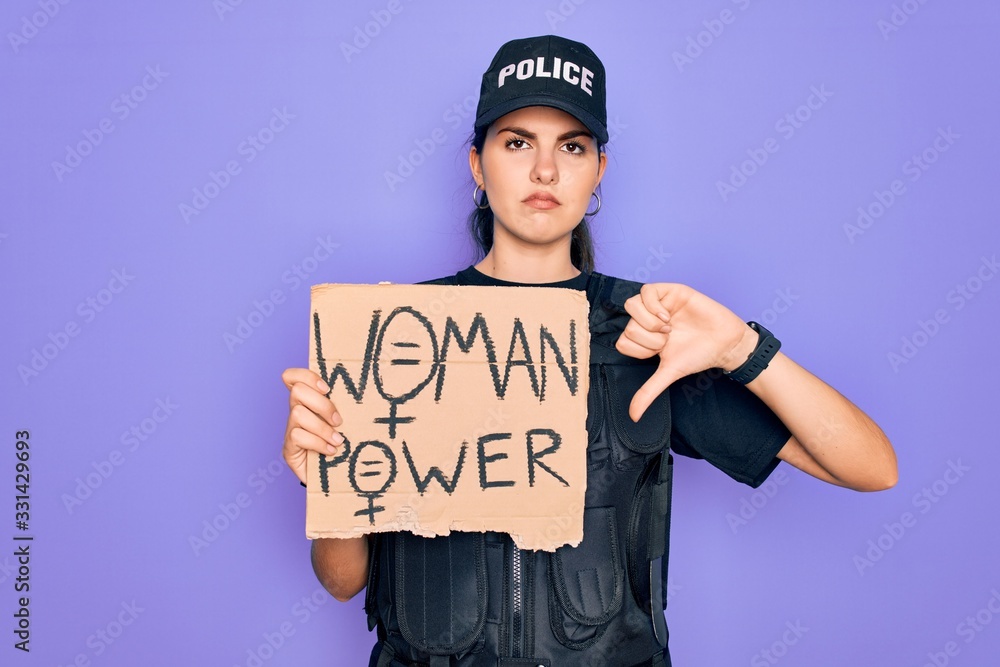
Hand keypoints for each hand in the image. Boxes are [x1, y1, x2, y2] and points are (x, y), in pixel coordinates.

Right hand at [281, 368, 345, 484]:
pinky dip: (318, 443)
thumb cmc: (339, 442)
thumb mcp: (342, 422)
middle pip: (298, 391)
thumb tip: (367, 395)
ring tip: (338, 440)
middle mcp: (295, 411)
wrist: (330, 475)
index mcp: (308, 401)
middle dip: (322, 405)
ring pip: (298, 414)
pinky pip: (298, 436)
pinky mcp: (289, 448)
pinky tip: (330, 451)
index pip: (292, 377)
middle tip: (338, 421)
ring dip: (322, 427)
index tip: (327, 388)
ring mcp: (290, 429)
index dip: (307, 376)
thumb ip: (344, 407)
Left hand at [614, 283, 755, 421]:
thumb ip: (648, 392)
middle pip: (627, 325)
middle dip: (648, 338)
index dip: (639, 349)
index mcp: (644, 337)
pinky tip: (668, 316)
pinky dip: (653, 306)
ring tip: (668, 327)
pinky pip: (646, 290)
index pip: (622, 341)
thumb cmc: (698, 355)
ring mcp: (658, 303)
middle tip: (668, 339)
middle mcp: (648, 319)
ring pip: (631, 305)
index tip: (660, 351)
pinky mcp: (670, 290)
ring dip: (649, 321)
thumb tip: (633, 417)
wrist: (724, 343)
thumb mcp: (668, 373)